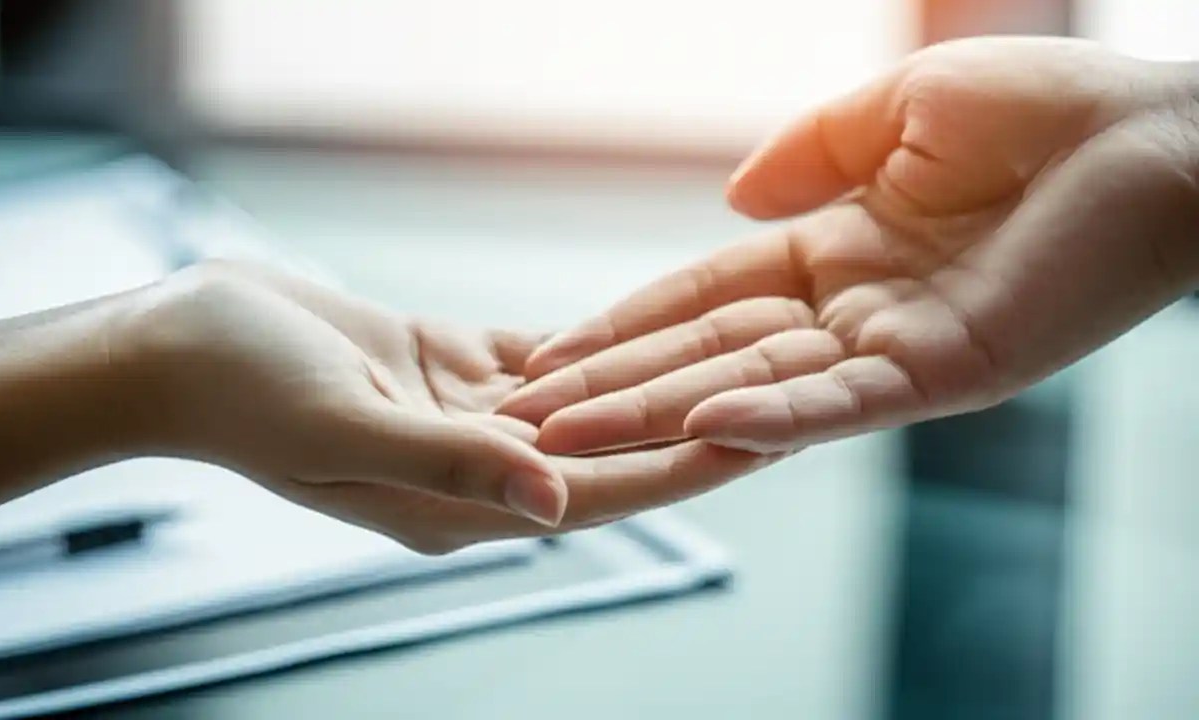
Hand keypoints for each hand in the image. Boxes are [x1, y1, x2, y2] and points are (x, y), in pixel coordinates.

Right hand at [117, 262, 770, 551]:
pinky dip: (578, 348)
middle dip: (681, 425)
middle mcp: (465, 466)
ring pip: (571, 405)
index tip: (754, 445)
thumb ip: (453, 462)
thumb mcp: (345, 426)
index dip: (678, 471)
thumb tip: (554, 500)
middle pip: (598, 451)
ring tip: (710, 356)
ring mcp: (452, 417)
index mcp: (450, 500)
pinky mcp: (435, 367)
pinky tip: (628, 331)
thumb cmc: (238, 395)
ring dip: (638, 383)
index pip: (592, 495)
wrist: (174, 348)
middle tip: (765, 392)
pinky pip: (525, 360)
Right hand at [500, 37, 1198, 454]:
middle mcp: (849, 312)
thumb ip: (807, 156)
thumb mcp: (894, 110)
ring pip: (752, 390)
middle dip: (613, 389)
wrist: (1164, 135)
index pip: (701, 296)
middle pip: (705, 354)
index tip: (546, 359)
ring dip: (658, 417)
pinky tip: (701, 430)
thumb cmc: (1046, 107)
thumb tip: (730, 202)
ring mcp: (892, 351)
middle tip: (524, 425)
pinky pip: (842, 403)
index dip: (622, 327)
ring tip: (570, 441)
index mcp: (834, 251)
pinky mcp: (946, 373)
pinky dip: (772, 419)